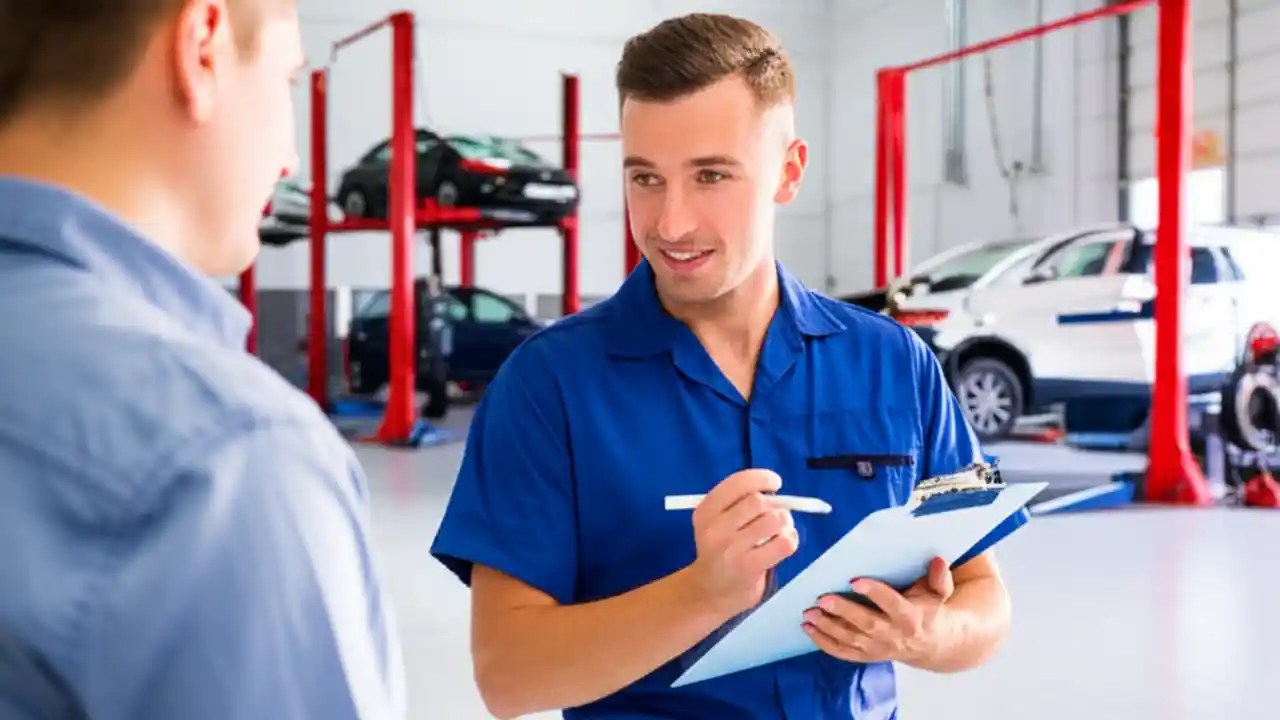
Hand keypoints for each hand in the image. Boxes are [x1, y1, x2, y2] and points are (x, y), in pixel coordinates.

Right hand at [686, 469, 799, 617]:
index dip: (761, 478)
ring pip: (774, 520)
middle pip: (758, 501)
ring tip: (779, 531)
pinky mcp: (749, 567)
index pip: (737, 483)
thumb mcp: (717, 522)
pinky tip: (783, 544)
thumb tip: (777, 493)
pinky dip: (790, 539)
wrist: (709, 591)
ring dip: (784, 522)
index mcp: (705, 511)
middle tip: (776, 515)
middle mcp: (714, 529)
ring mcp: (731, 549)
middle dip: (774, 505)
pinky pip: (784, 543)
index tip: (774, 482)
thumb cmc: (720, 551)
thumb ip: (740, 503)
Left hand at [802, 556, 954, 665]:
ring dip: (827, 627)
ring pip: (850, 639)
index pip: (892, 605)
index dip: (875, 593)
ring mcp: (876, 649)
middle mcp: (892, 636)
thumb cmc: (927, 610)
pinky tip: (808, 628)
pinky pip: (842, 652)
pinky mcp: (864, 655)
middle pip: (866, 624)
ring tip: (809, 612)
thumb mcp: (938, 594)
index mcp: (910, 618)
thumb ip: (939, 579)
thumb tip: (939, 560)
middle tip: (823, 598)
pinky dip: (823, 642)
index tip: (855, 580)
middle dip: (844, 611)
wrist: (928, 644)